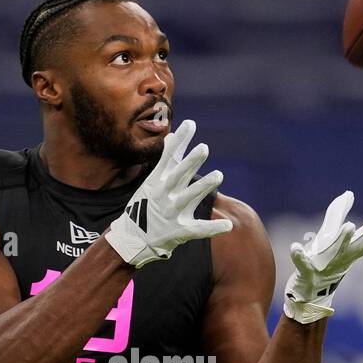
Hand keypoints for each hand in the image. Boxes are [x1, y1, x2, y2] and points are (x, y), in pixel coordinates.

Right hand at [104, 119, 232, 268]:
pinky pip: (198, 229)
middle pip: (179, 176)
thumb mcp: (151, 181)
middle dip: (190, 162)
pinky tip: (228, 225)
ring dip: (203, 186)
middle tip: (204, 148)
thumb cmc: (146, 205)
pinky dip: (212, 228)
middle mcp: (164, 195)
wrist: (133, 238)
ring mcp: (172, 213)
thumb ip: (166, 160)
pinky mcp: (180, 231)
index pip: (170, 157)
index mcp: (158, 181)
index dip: (180, 141)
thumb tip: (172, 136)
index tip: (191, 124)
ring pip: (189, 198)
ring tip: (219, 174)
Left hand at [284, 191, 362, 323]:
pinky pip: (303, 266)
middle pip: (359, 247)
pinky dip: (299, 257)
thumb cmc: (323, 261)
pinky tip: (295, 247)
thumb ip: (338, 214)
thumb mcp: (331, 237)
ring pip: (335, 254)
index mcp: (348, 251)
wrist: (309, 294)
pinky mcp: (306, 274)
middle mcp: (341, 259)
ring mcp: (324, 267)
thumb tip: (349, 193)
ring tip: (349, 225)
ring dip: (343, 240)